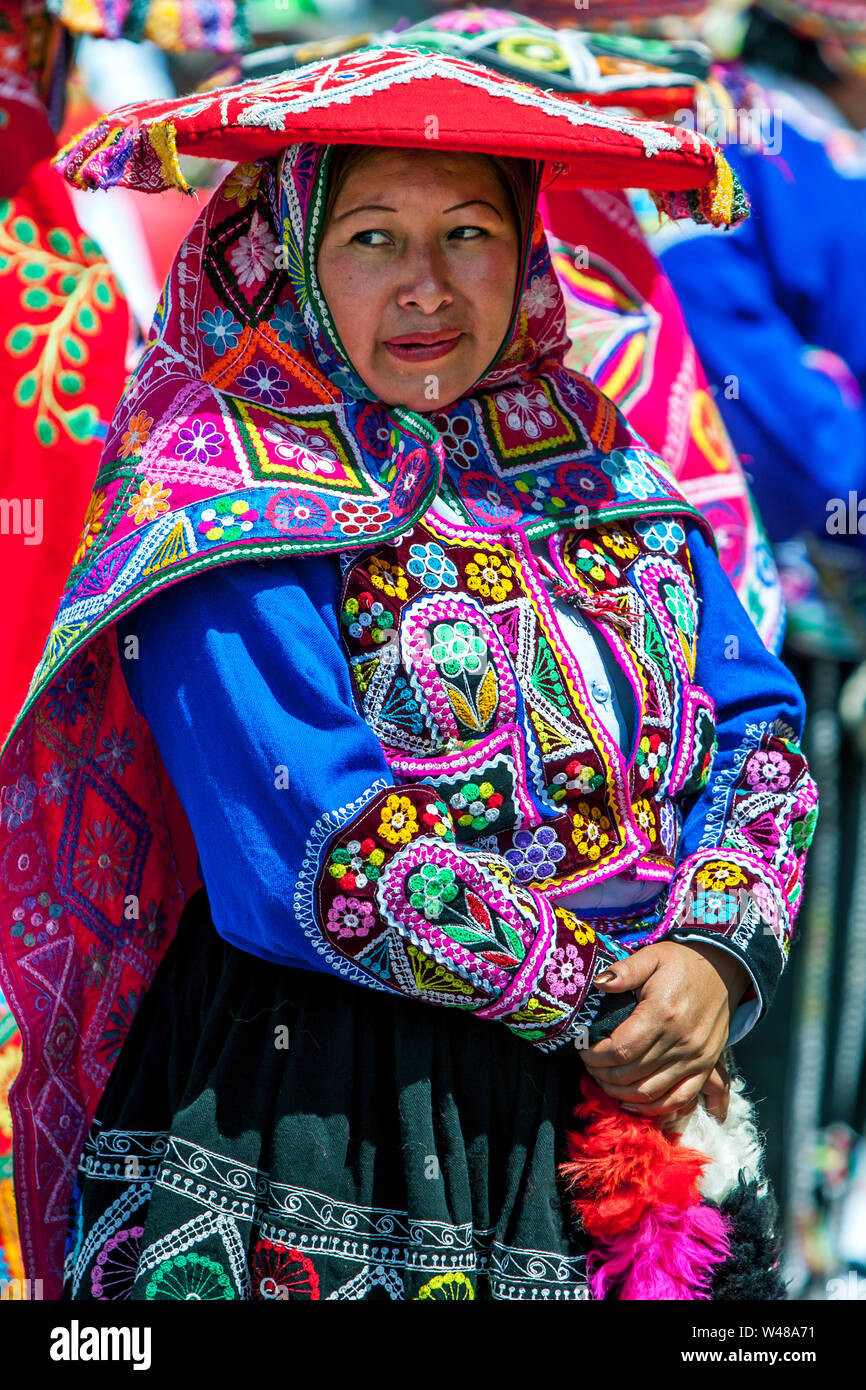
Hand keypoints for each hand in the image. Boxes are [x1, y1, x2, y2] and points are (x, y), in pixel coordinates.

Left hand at [583, 940, 748, 1119]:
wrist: (723, 969)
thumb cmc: (683, 963)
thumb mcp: (652, 956)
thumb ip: (625, 970)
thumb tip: (599, 983)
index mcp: (662, 1014)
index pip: (620, 1049)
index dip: (596, 1056)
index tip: (583, 1050)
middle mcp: (680, 1041)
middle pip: (631, 1074)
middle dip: (602, 1075)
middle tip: (589, 1066)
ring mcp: (695, 1058)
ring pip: (650, 1092)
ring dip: (620, 1094)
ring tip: (604, 1082)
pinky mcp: (705, 1066)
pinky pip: (680, 1099)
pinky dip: (654, 1109)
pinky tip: (632, 1103)